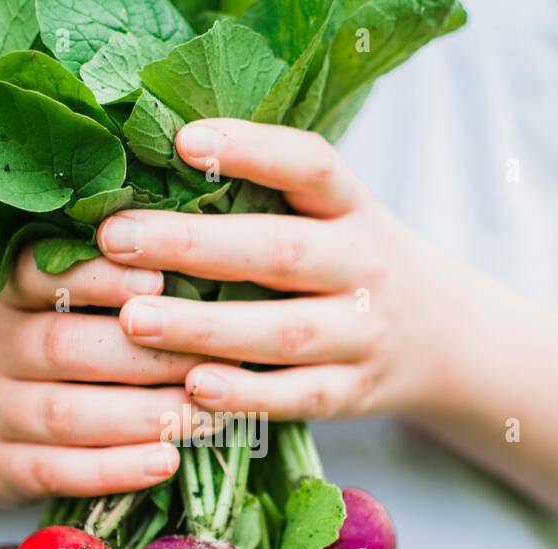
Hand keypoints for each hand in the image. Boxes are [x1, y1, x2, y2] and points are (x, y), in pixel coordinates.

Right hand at [0, 251, 195, 505]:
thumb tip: (197, 279)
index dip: (99, 277)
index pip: (41, 275)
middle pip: (64, 347)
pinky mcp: (2, 470)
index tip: (158, 281)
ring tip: (203, 416)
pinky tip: (166, 462)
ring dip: (142, 416)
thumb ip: (101, 292)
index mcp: (9, 298)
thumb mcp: (43, 310)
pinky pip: (60, 471)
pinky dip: (116, 469)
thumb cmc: (30, 357)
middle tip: (211, 362)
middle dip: (145, 355)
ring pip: (66, 415)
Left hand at [97, 118, 445, 421]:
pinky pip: (295, 397)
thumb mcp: (334, 218)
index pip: (312, 167)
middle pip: (282, 251)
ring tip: (133, 319)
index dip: (253, 148)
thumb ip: (265, 198)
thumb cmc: (350, 265)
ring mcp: (363, 334)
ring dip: (203, 327)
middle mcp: (364, 266)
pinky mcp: (352, 394)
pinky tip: (191, 388)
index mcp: (353, 209)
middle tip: (116, 238)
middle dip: (194, 245)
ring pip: (282, 331)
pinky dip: (244, 395)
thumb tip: (152, 165)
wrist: (442, 338)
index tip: (184, 141)